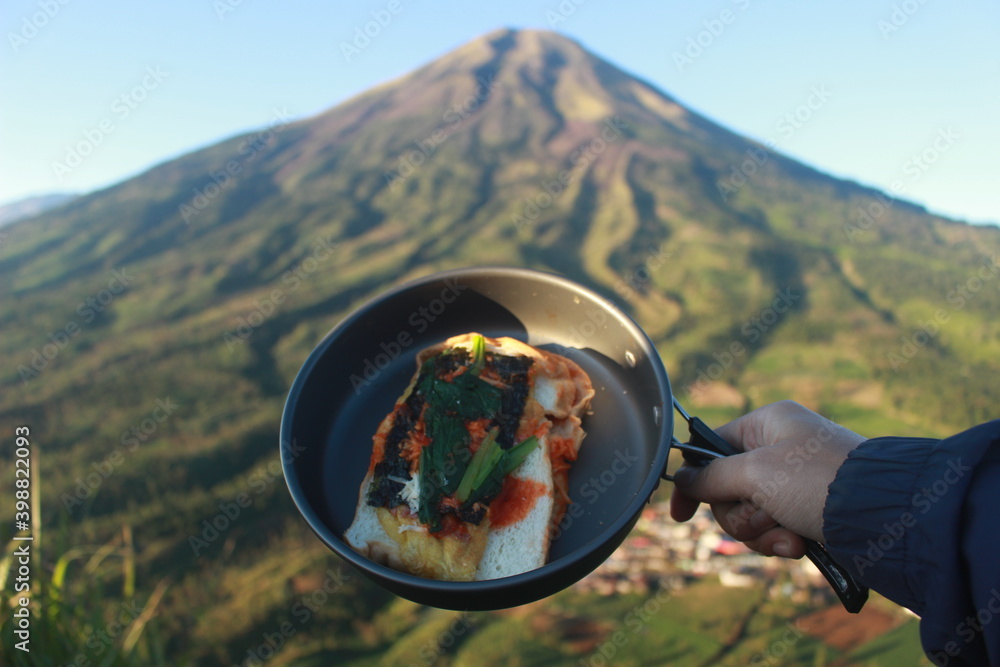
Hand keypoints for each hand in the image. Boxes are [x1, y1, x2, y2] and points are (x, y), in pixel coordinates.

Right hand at [669, 400, 864, 557]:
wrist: (886, 516)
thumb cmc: (819, 482)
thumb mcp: (755, 473)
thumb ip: (711, 477)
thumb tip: (682, 479)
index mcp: (767, 424)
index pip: (711, 447)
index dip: (694, 482)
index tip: (680, 515)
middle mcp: (780, 448)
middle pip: (728, 487)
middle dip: (740, 514)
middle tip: (762, 516)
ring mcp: (795, 481)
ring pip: (749, 513)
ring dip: (761, 531)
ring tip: (788, 535)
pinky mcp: (809, 510)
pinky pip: (775, 528)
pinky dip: (781, 540)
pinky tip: (799, 545)